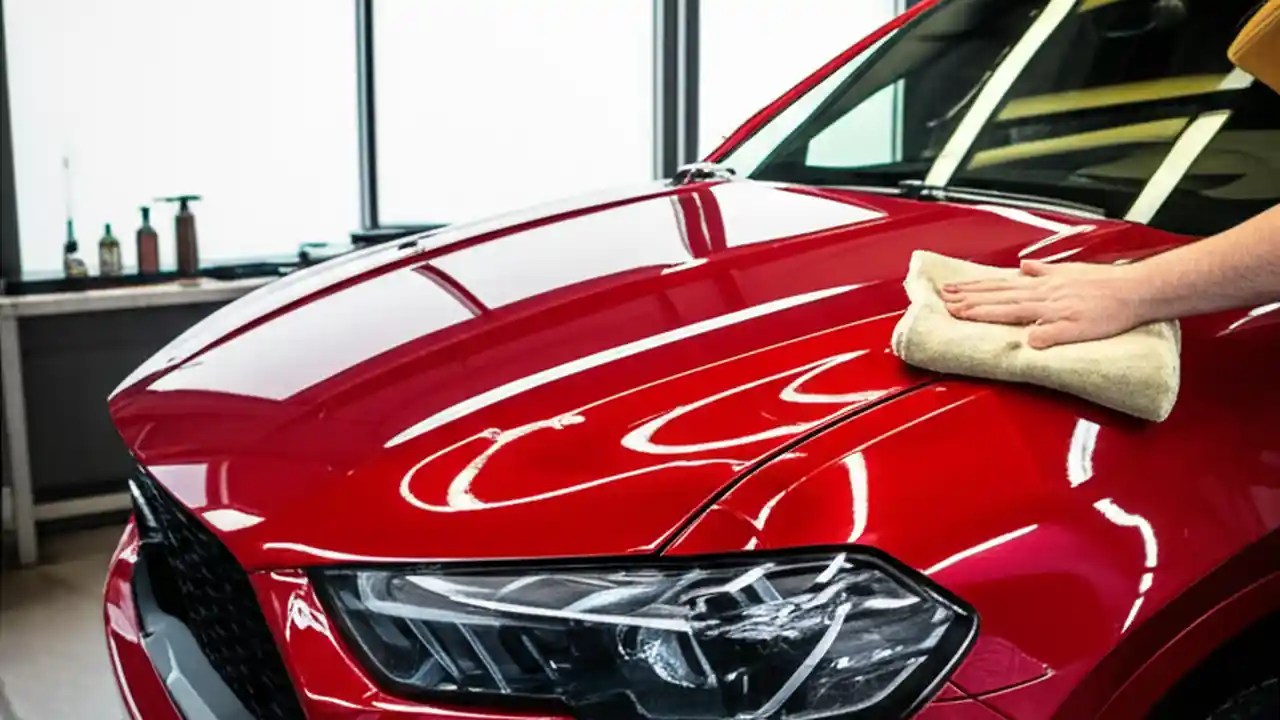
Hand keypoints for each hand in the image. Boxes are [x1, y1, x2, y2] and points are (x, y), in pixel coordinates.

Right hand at [939, 259, 1152, 348]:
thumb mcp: (1079, 333)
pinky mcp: (1068, 274)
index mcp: (1042, 307)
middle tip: (946, 294)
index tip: (953, 310)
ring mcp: (1053, 281)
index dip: (975, 311)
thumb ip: (1051, 335)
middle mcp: (1043, 291)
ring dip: (987, 284)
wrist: (1134, 290)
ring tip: (968, 283)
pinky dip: (1027, 270)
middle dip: (970, 295)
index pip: (1001, 310)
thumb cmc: (1109, 314)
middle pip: (998, 293)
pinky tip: (1018, 268)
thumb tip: (1027, 340)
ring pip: (1012, 282)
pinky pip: (1041, 271)